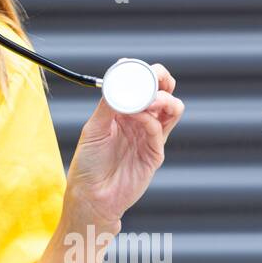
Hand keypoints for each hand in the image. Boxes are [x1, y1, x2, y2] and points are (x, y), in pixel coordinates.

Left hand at [63, 63, 184, 230]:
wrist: (92, 195)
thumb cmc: (89, 164)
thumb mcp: (94, 128)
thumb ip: (108, 106)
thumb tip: (117, 82)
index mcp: (124, 112)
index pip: (141, 84)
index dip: (141, 72)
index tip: (131, 66)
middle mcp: (140, 121)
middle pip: (164, 91)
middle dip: (162, 79)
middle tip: (152, 78)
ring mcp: (150, 136)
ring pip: (172, 108)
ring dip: (163, 97)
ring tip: (148, 98)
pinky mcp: (155, 153)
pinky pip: (159, 129)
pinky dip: (149, 118)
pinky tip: (136, 116)